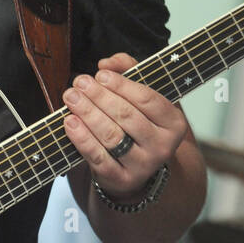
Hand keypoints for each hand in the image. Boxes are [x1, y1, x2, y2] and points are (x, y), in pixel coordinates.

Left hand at [62, 52, 187, 196]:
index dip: (121, 85)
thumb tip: (107, 63)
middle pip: (126, 116)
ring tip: (71, 98)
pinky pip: (98, 156)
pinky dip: (81, 138)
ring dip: (88, 113)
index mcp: (174, 123)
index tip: (99, 74)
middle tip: (79, 83)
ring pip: (111, 136)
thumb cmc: (139, 126)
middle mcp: (163, 146)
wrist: (139, 169)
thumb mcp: (143, 98)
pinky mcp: (121, 179)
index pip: (148, 99)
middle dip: (99, 96)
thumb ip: (129, 71)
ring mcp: (143, 165)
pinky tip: (69, 122)